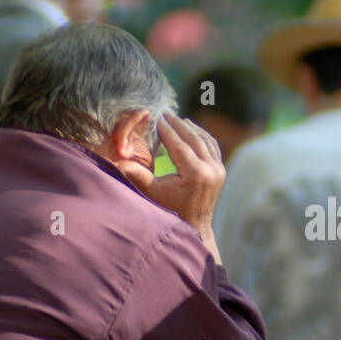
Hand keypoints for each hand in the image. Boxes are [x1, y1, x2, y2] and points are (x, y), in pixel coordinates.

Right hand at [130, 114, 224, 255]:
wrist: (194, 226)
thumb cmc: (169, 210)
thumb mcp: (152, 193)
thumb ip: (138, 175)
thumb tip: (119, 160)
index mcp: (194, 174)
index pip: (178, 145)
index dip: (167, 130)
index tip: (158, 117)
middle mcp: (210, 170)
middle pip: (193, 139)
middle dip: (179, 125)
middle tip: (166, 113)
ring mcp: (218, 170)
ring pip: (205, 141)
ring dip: (191, 128)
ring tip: (178, 119)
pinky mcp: (221, 171)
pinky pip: (213, 147)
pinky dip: (203, 137)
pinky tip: (193, 130)